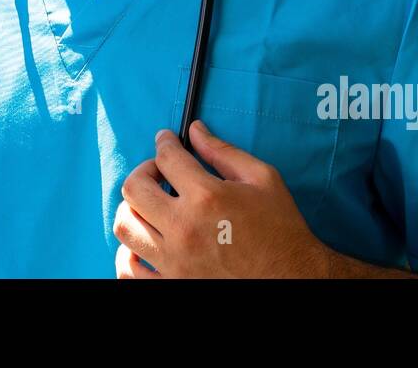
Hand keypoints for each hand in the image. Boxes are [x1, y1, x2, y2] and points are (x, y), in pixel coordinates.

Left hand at [113, 119, 328, 277]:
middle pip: (134, 188)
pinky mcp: (170, 285)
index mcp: (207, 197)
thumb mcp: (262, 179)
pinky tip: (145, 242)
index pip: (167, 157)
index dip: (165, 142)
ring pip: (125, 226)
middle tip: (158, 172)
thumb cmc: (280, 229)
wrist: (292, 279)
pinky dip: (129, 253)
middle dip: (142, 171)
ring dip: (133, 208)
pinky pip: (128, 270)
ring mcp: (173, 261)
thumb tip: (195, 131)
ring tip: (151, 206)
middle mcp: (183, 228)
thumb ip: (223, 152)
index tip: (166, 141)